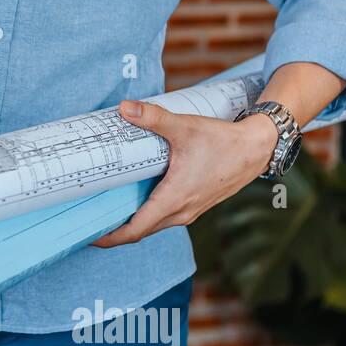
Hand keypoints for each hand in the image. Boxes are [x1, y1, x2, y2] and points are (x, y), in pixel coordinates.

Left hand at [92, 100, 278, 247]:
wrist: (257, 148)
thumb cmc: (222, 140)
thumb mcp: (184, 126)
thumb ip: (152, 117)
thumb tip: (124, 108)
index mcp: (174, 199)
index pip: (135, 230)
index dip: (110, 237)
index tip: (89, 236)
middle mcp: (181, 212)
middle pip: (141, 231)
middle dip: (114, 232)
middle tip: (88, 222)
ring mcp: (190, 211)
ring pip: (153, 225)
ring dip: (131, 224)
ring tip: (106, 213)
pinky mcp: (195, 206)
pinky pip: (165, 218)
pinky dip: (147, 216)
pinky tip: (135, 200)